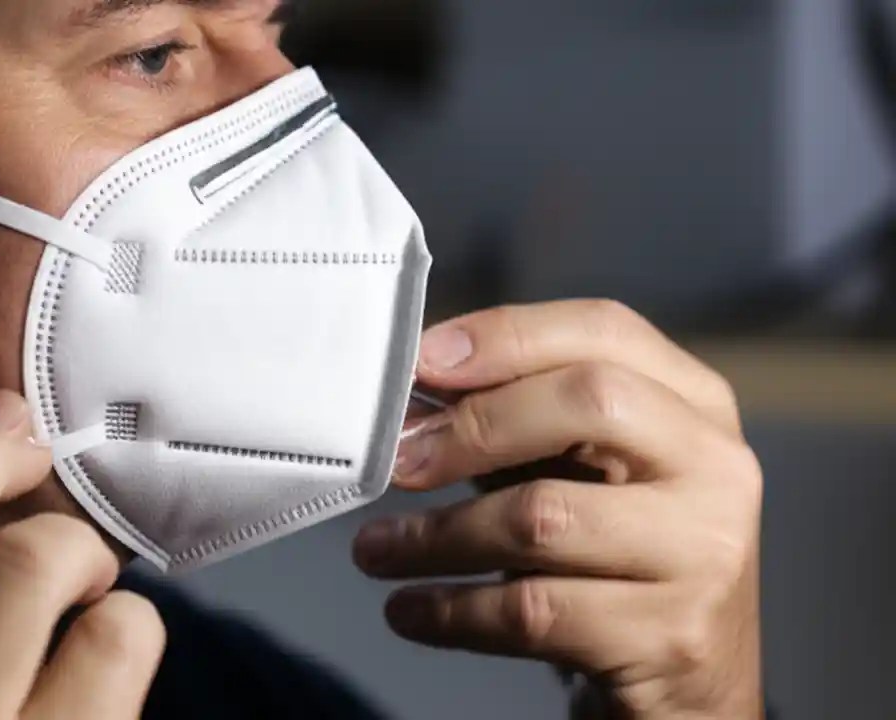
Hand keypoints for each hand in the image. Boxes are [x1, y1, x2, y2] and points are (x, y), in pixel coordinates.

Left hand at [354, 300, 762, 718]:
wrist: (695, 689)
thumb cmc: (617, 557)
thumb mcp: (582, 472)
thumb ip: (514, 423)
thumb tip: (407, 400)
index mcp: (696, 405)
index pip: (604, 330)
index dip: (505, 335)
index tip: (420, 359)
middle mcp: (716, 467)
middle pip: (588, 402)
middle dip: (471, 427)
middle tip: (395, 462)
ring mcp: (703, 554)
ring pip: (542, 518)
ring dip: (434, 536)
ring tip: (375, 551)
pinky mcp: (669, 637)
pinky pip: (530, 610)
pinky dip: (450, 610)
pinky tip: (409, 610)